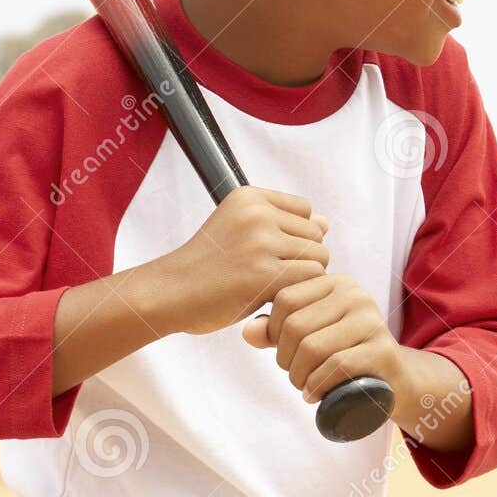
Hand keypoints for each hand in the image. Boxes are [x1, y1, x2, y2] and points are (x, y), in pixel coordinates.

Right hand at [158, 187, 329, 336]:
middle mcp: (257, 214)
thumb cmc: (206, 266)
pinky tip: (273, 299)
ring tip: (272, 288)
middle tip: (272, 277)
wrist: (169, 292)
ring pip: (318, 258)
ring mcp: (261, 243)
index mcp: (249, 196)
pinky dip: (298, 293)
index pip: (306, 211)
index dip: (296, 237)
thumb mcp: (238, 230)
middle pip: (316, 235)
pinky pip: (310, 280)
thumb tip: (326, 222)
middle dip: (302, 259)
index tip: (271, 255)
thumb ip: (282, 223)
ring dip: (302, 278)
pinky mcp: (264, 274)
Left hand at [242, 273, 405, 407]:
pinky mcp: (382, 349)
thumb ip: (276, 332)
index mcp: (334, 283)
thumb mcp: (306, 338)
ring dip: (300, 376)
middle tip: (296, 376)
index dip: (273, 332)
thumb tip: (247, 332)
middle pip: (295, 325)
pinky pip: (336, 365)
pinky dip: (318, 385)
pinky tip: (315, 395)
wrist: (392, 381)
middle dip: (286, 360)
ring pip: (312, 347)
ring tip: (306, 386)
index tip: (284, 353)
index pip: (284, 299)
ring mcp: (372, 320)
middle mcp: (355, 294)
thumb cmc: (343, 355)